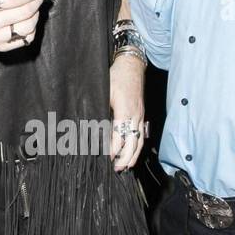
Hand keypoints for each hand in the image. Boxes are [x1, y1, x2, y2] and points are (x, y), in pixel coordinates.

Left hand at [109, 53, 146, 172]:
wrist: (132, 66)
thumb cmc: (116, 76)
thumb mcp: (105, 91)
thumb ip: (101, 109)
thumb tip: (93, 126)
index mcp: (124, 110)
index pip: (120, 135)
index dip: (114, 148)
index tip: (107, 157)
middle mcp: (135, 115)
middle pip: (132, 142)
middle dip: (125, 157)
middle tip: (116, 168)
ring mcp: (140, 116)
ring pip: (139, 140)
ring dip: (133, 155)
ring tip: (126, 166)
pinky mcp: (141, 115)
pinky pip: (141, 134)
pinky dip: (137, 146)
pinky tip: (133, 153)